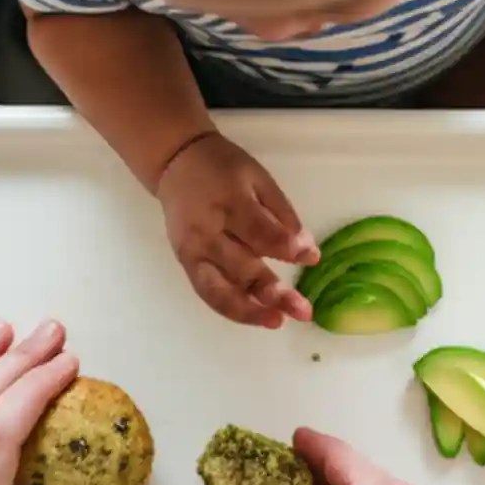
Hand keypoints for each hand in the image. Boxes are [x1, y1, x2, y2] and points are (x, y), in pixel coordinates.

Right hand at [157, 131, 319, 328]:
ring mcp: (192, 252)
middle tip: (303, 311)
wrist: (176, 162)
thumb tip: (307, 252)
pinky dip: (232, 309)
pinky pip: (208, 293)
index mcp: (227, 202)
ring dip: (249, 311)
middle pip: (240, 267)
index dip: (284, 246)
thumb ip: (282, 215)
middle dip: (273, 291)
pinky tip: (258, 315)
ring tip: (277, 322)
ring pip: (219, 290)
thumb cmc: (224, 169)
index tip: (309, 258)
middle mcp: (206, 231)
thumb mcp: (258, 179)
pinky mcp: (185, 264)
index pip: (258, 230)